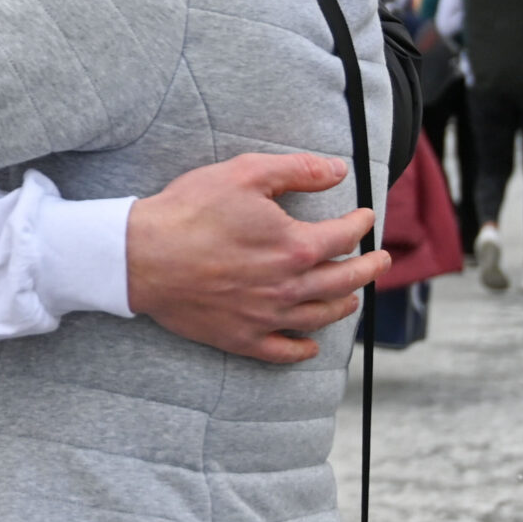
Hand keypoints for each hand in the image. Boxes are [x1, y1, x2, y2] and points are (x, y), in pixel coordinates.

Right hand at [126, 152, 384, 363]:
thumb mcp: (245, 174)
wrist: (141, 257)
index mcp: (294, 246)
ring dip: (344, 305)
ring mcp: (266, 317)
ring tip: (353, 297)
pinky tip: (310, 345)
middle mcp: (289, 288)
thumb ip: (297, 170)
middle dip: (368, 268)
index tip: (365, 217)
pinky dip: (303, 349)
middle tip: (380, 260)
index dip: (360, 224)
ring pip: (320, 316)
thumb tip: (337, 169)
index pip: (344, 236)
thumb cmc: (190, 211)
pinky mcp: (241, 338)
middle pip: (344, 281)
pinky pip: (283, 351)